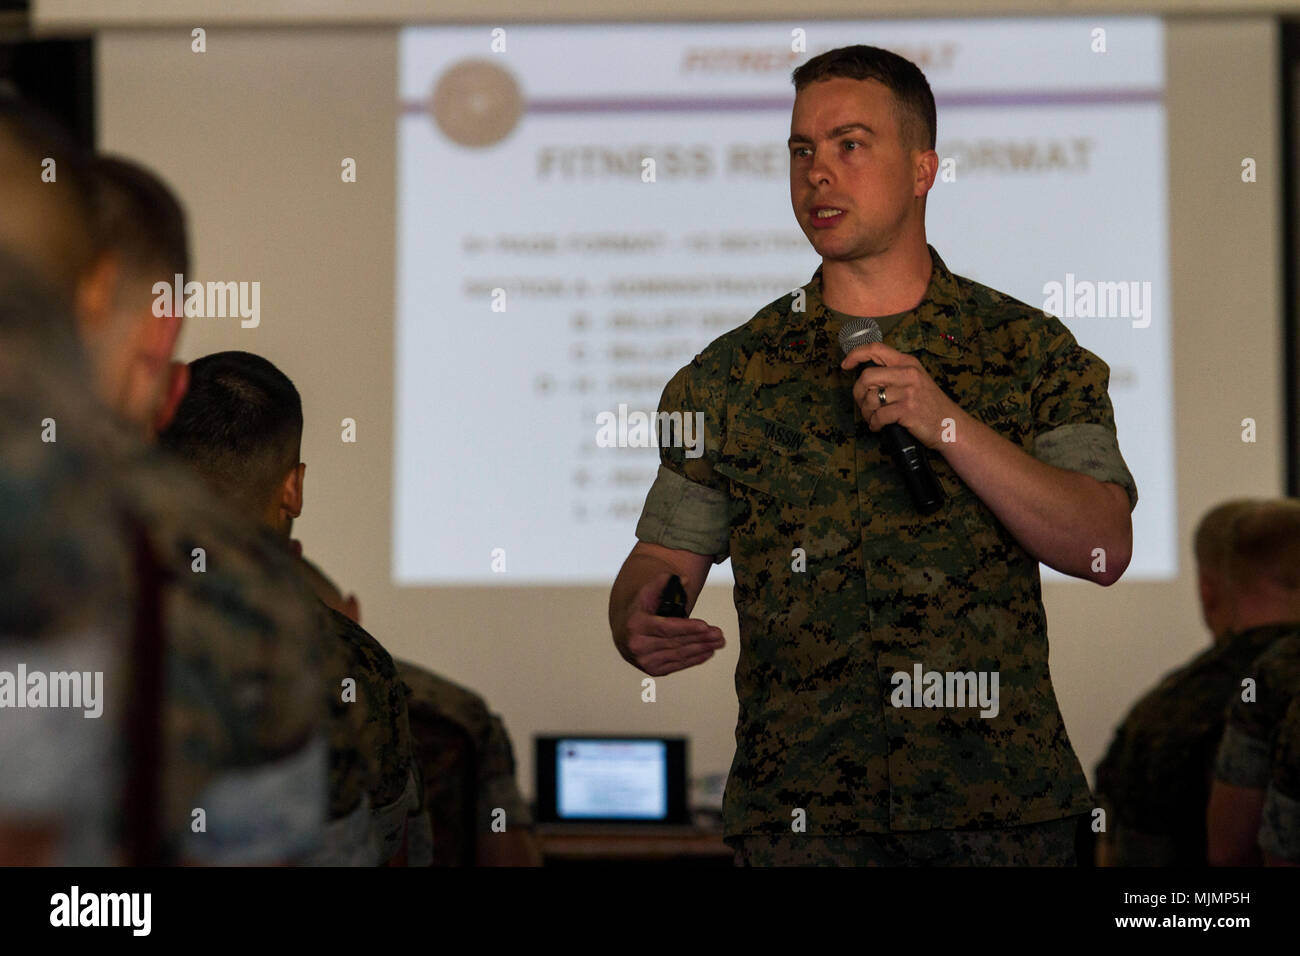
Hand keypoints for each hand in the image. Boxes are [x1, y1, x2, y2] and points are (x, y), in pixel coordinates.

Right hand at [620, 572, 724, 676]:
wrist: (625, 633)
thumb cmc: (641, 610)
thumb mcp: (647, 592)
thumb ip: (663, 582)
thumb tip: (685, 579)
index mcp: (636, 624)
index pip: (666, 628)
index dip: (687, 628)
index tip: (705, 626)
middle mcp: (638, 646)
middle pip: (676, 642)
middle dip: (701, 638)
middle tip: (719, 634)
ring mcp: (645, 661)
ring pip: (679, 654)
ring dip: (702, 649)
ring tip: (719, 642)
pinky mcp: (653, 670)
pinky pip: (678, 664)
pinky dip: (695, 659)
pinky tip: (708, 652)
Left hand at [840, 342, 960, 448]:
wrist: (950, 425)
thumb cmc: (930, 405)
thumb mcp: (916, 380)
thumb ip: (894, 374)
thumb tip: (865, 378)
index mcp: (908, 362)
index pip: (875, 349)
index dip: (855, 355)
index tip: (845, 364)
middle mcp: (908, 373)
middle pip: (866, 377)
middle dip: (858, 393)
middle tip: (863, 404)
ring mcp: (908, 391)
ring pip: (870, 399)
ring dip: (867, 412)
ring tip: (873, 418)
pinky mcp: (907, 409)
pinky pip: (878, 416)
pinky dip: (874, 424)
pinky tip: (879, 426)